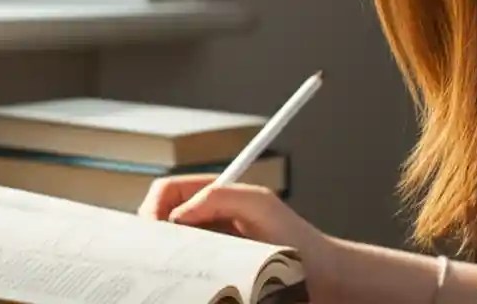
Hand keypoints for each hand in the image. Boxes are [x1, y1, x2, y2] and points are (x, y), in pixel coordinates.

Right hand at [138, 175, 339, 300]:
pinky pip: (184, 274)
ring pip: (168, 249)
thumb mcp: (259, 205)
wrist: (325, 281)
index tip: (151, 230)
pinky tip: (182, 284)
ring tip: (166, 271)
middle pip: (161, 219)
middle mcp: (207, 219)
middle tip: (151, 255)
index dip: (153, 207)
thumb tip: (177, 215)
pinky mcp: (215, 273)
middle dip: (151, 234)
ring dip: (163, 257)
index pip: (167, 191)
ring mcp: (209, 248)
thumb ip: (218, 196)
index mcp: (215, 196)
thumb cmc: (299, 242)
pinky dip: (178, 277)